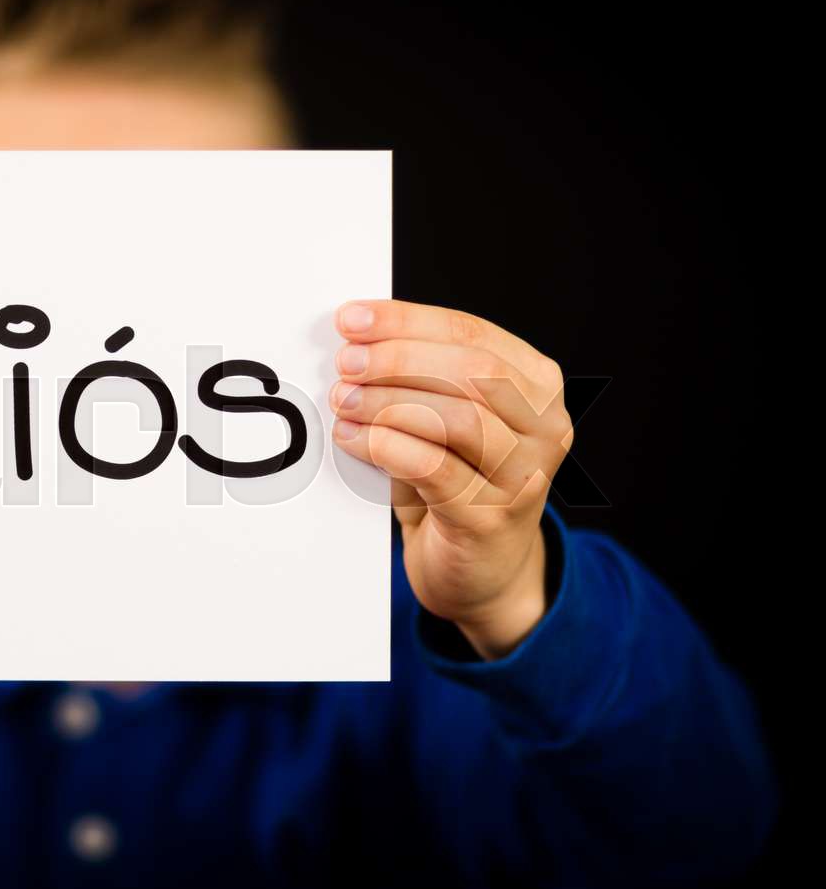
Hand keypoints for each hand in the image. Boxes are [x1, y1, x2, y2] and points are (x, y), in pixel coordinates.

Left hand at [328, 300, 573, 658]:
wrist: (480, 570)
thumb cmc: (456, 482)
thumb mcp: (446, 420)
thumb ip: (421, 378)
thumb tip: (355, 338)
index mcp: (536, 385)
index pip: (472, 334)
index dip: (407, 321)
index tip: (352, 318)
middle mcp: (544, 426)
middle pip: (472, 371)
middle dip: (398, 359)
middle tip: (345, 362)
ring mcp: (525, 475)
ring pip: (459, 419)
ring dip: (389, 403)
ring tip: (344, 401)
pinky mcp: (491, 519)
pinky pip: (435, 469)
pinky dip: (387, 446)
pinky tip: (353, 437)